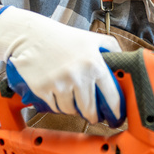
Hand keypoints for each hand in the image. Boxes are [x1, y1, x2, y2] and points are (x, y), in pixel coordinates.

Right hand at [0, 7, 123, 125]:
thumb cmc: (62, 37)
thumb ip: (111, 48)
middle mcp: (78, 76)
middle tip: (93, 116)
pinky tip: (58, 96)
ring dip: (73, 109)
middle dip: (92, 115)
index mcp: (94, 64)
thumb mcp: (91, 38)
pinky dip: (57, 106)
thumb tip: (123, 63)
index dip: (115, 110)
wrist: (30, 36)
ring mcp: (59, 84)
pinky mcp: (42, 90)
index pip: (111, 95)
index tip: (116, 117)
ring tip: (73, 101)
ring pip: (70, 110)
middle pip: (89, 109)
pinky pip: (54, 107)